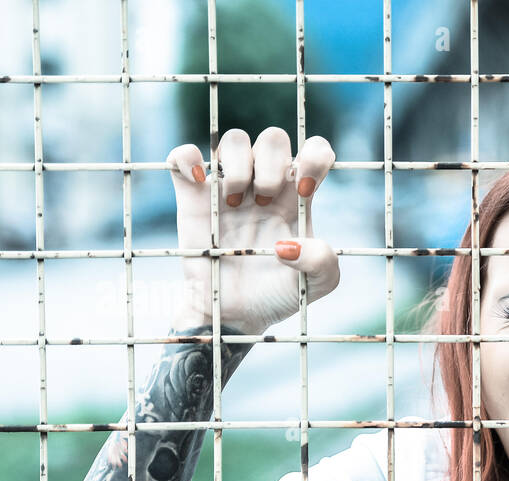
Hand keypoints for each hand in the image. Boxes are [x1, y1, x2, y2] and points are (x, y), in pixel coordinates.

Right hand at [166, 127, 339, 333]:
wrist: (235, 315)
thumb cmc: (278, 295)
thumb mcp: (317, 285)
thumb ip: (323, 262)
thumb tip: (288, 244)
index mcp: (296, 197)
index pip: (314, 151)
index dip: (314, 157)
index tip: (304, 189)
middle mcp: (264, 184)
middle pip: (273, 138)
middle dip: (272, 163)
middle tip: (265, 201)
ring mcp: (227, 187)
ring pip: (234, 139)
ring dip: (238, 164)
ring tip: (234, 202)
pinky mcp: (193, 196)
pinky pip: (184, 155)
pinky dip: (188, 158)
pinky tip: (199, 182)